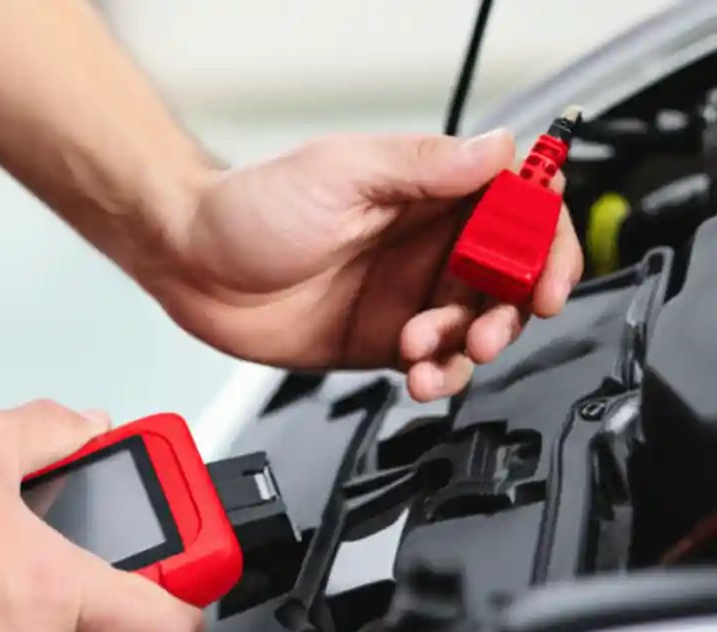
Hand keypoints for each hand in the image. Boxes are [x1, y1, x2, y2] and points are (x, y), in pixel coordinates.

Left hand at [140, 129, 581, 400]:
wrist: (190, 266)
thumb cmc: (250, 209)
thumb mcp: (341, 172)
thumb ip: (423, 167)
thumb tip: (496, 151)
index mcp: (428, 193)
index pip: (516, 211)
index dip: (545, 242)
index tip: (546, 275)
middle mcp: (426, 246)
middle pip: (510, 279)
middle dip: (513, 308)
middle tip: (484, 327)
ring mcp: (406, 296)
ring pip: (477, 328)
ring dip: (471, 346)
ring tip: (431, 349)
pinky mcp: (381, 343)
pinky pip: (434, 365)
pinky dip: (439, 376)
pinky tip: (419, 376)